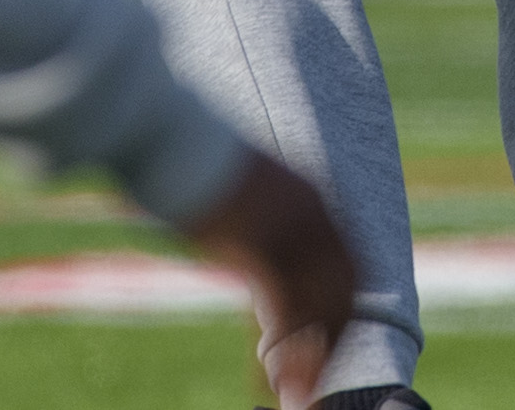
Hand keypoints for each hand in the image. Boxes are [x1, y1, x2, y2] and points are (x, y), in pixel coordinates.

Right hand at [180, 151, 357, 409]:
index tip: (328, 345)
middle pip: (342, 289)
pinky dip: (288, 350)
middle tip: (319, 380)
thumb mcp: (241, 189)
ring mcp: (290, 226)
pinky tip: (272, 377)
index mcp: (309, 195)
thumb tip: (253, 249)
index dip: (340, 310)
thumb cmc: (189, 160)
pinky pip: (289, 311)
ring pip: (321, 307)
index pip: (346, 264)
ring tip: (299, 392)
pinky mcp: (262, 244)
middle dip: (334, 340)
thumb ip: (258, 221)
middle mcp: (311, 210)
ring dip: (315, 356)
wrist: (169, 131)